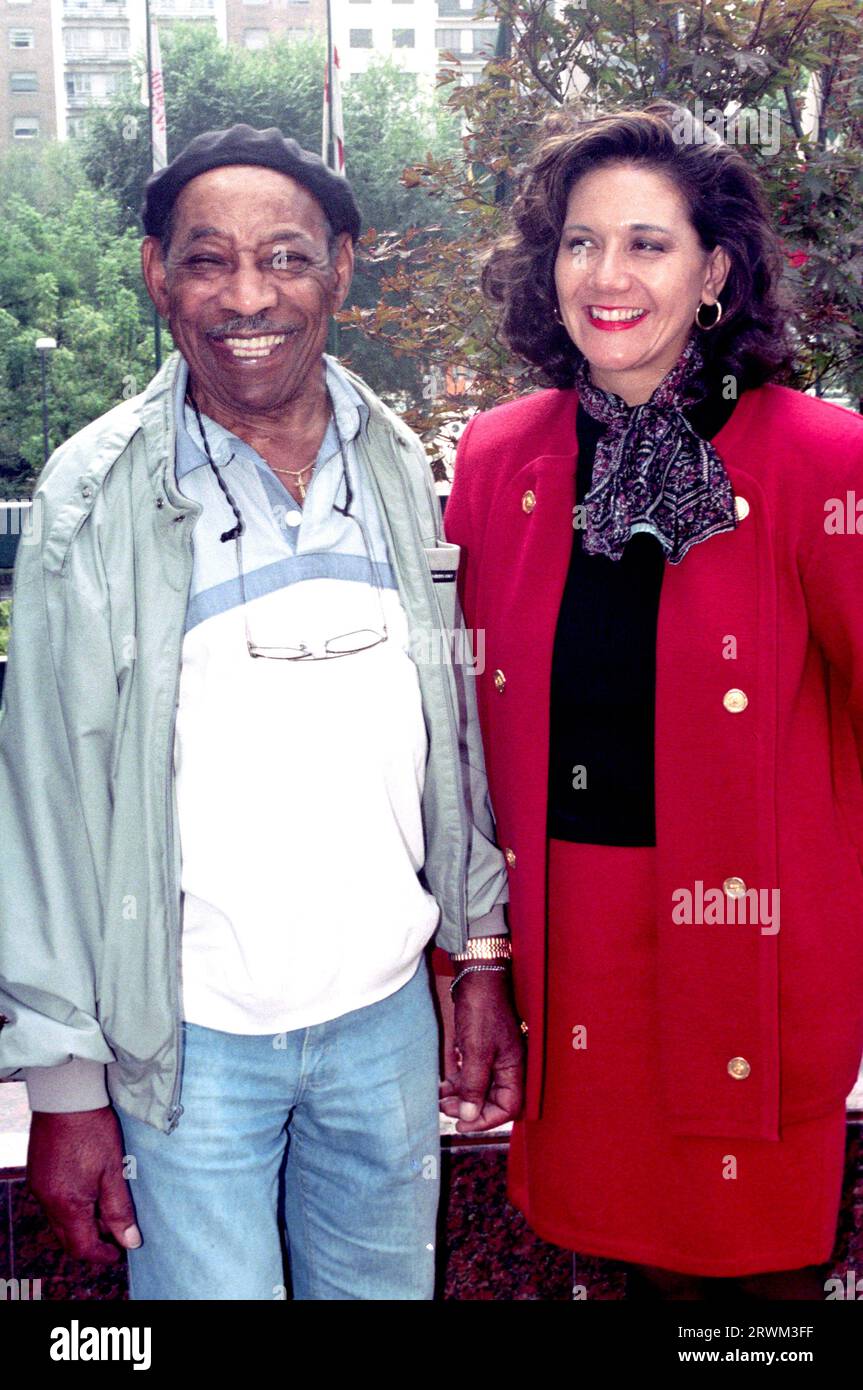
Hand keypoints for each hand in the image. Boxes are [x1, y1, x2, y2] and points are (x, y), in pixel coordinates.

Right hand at [27, 1107, 141, 1262]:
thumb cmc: (94, 1131)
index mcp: (67, 1204)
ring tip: (105, 1209)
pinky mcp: (37, 1174)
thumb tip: (130, 1241)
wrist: (66, 1097)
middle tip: (116, 1233)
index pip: (81, 1247)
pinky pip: (52, 1203)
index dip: (102, 1255)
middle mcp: (47, 1201)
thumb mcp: (114, 1171)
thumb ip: (119, 1209)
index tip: (120, 1252)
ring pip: (59, 1220)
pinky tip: (88, 1190)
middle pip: (67, 1237)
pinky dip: (70, 1206)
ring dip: (80, 1223)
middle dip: (91, 1241)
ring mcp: (39, 1187)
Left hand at [439, 969, 524, 1131]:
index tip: (462, 1125)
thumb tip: (469, 1117)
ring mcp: (494, 1058)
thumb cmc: (482, 1010)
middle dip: (469, 1109)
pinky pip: (471, 1075)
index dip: (485, 1120)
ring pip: (479, 1089)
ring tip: (440, 1098)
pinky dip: (458, 1083)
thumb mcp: (477, 1052)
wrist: (476, 977)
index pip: (508, 1108)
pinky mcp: (481, 1049)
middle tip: (445, 1108)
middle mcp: (506, 1066)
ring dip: (460, 1097)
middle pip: (492, 1101)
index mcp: (514, 1068)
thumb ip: (474, 1086)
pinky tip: (442, 1085)